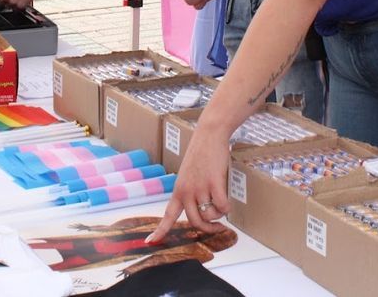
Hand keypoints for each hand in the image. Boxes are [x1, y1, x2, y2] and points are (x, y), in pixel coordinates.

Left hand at [146, 125, 230, 243]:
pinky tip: (227, 201)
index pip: (168, 215)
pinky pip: (222, 207)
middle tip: (217, 227)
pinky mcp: (214, 183)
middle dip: (208, 229)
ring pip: (210, 215)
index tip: (150, 242)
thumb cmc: (201, 155)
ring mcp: (199, 187)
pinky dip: (227, 208)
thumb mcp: (189, 176)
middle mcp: (186, 191)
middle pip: (196, 222)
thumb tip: (203, 212)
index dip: (160, 230)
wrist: (209, 135)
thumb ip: (192, 193)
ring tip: (222, 205)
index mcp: (178, 190)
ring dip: (219, 216)